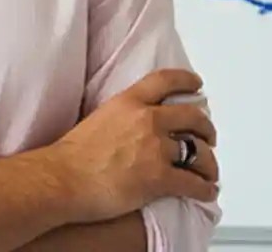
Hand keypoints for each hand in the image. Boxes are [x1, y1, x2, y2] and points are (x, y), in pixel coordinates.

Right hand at [46, 69, 219, 223]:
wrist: (62, 180)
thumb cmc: (71, 156)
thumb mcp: (98, 117)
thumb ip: (122, 115)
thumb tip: (131, 124)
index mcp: (129, 101)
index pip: (166, 81)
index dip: (187, 81)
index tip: (197, 85)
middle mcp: (148, 120)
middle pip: (192, 116)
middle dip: (206, 128)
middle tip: (208, 135)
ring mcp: (156, 148)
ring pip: (198, 151)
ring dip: (209, 162)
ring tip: (210, 170)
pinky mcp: (159, 178)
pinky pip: (193, 182)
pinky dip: (204, 188)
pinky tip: (208, 191)